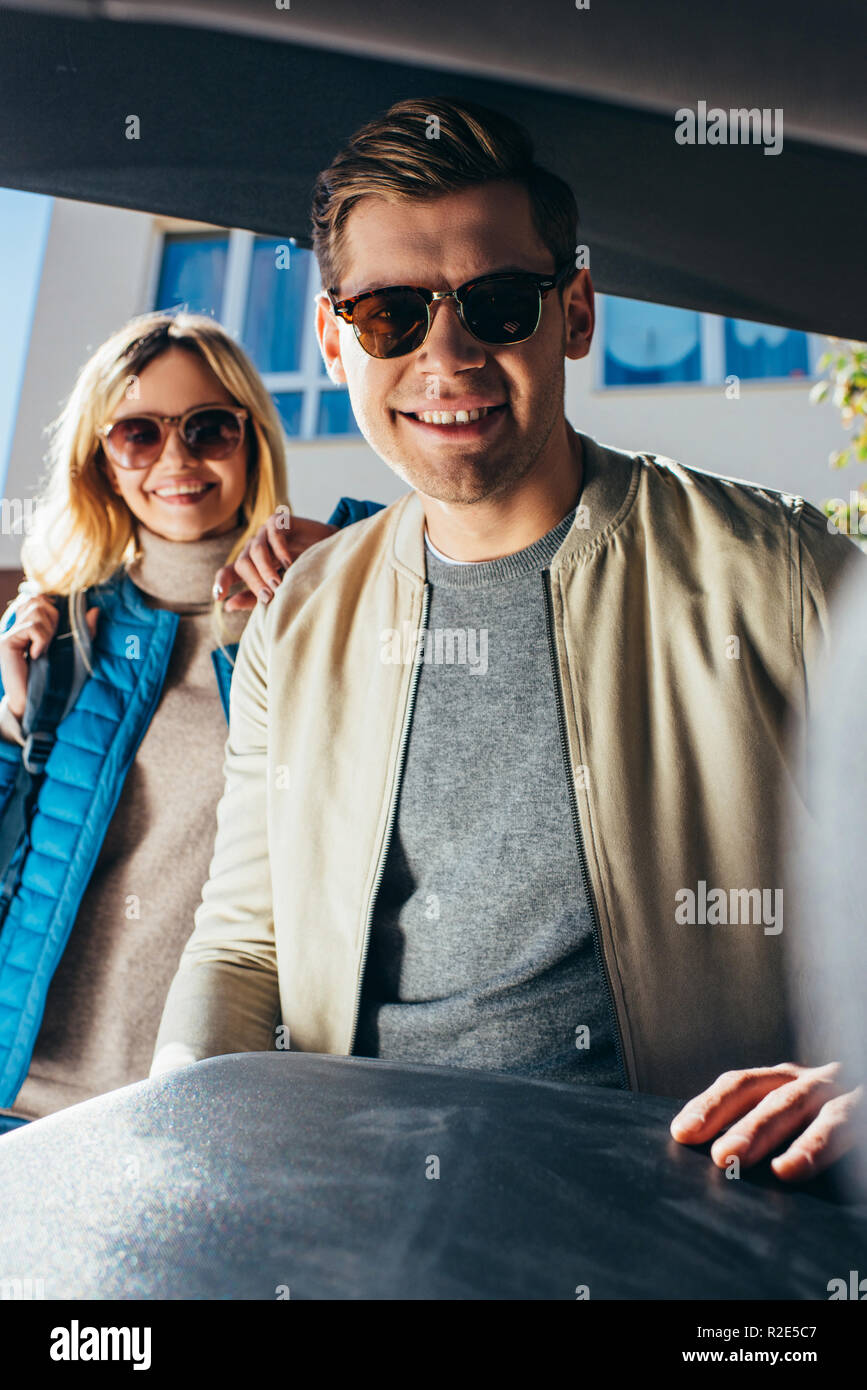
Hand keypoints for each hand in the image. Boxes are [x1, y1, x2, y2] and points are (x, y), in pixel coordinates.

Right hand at [0, 596, 98, 718]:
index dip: (56, 607)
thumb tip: (95, 610)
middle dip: (54, 616)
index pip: (42, 597)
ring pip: (37, 608)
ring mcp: (11, 632)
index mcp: (33, 625)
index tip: (61, 628)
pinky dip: (41, 640)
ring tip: (45, 649)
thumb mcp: (77, 651)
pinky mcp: (6, 642)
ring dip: (49, 630)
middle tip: (53, 640)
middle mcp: (19, 625)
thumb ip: (85, 631)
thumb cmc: (57, 680)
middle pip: (40, 599)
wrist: (39, 703)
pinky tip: (37, 655)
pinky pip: (32, 627)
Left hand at [213, 508, 338, 610]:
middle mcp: (254, 547)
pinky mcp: (280, 521)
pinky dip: (280, 551)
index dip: (222, 582)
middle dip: (253, 582)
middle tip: (269, 597)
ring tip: (278, 584)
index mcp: (250, 565)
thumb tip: (227, 606)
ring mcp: (266, 533)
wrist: (331, 554)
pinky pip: (274, 535)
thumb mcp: (279, 589)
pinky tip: (289, 564)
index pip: (229, 571)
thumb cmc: (304, 573)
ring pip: (256, 550)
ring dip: (265, 569)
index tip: (219, 597)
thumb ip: (254, 598)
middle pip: (242, 563)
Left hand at [670, 1062, 862, 1181]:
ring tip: (784, 1171)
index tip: (683, 1131)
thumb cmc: (826, 1116)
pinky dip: (847, 1152)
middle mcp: (817, 1082)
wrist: (865, 1106)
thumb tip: (707, 1153)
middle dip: (751, 1128)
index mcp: (787, 1081)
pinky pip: (861, 1129)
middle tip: (722, 1156)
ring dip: (807, 1144)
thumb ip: (760, 1125)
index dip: (713, 1105)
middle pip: (780, 1100)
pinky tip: (842, 1173)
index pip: (743, 1085)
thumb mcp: (791, 1112)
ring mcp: (853, 1097)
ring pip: (831, 1117)